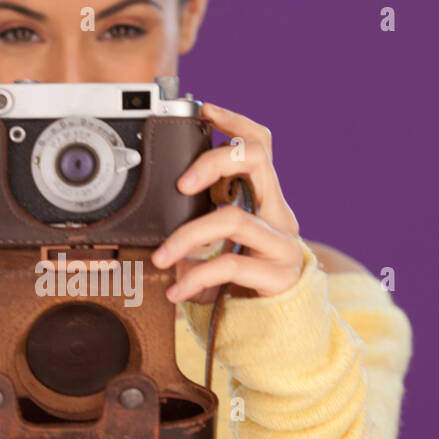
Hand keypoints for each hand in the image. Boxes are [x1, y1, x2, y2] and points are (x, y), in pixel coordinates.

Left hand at [151, 103, 302, 303]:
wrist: (281, 328)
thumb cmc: (245, 282)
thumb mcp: (222, 246)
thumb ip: (203, 224)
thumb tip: (156, 216)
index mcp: (267, 200)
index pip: (261, 146)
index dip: (236, 122)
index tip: (207, 110)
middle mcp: (279, 215)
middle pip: (257, 160)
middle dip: (213, 162)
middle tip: (180, 185)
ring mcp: (283, 243)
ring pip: (234, 217)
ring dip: (189, 235)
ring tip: (163, 258)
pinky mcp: (278, 275)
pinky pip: (231, 264)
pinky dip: (196, 276)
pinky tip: (178, 291)